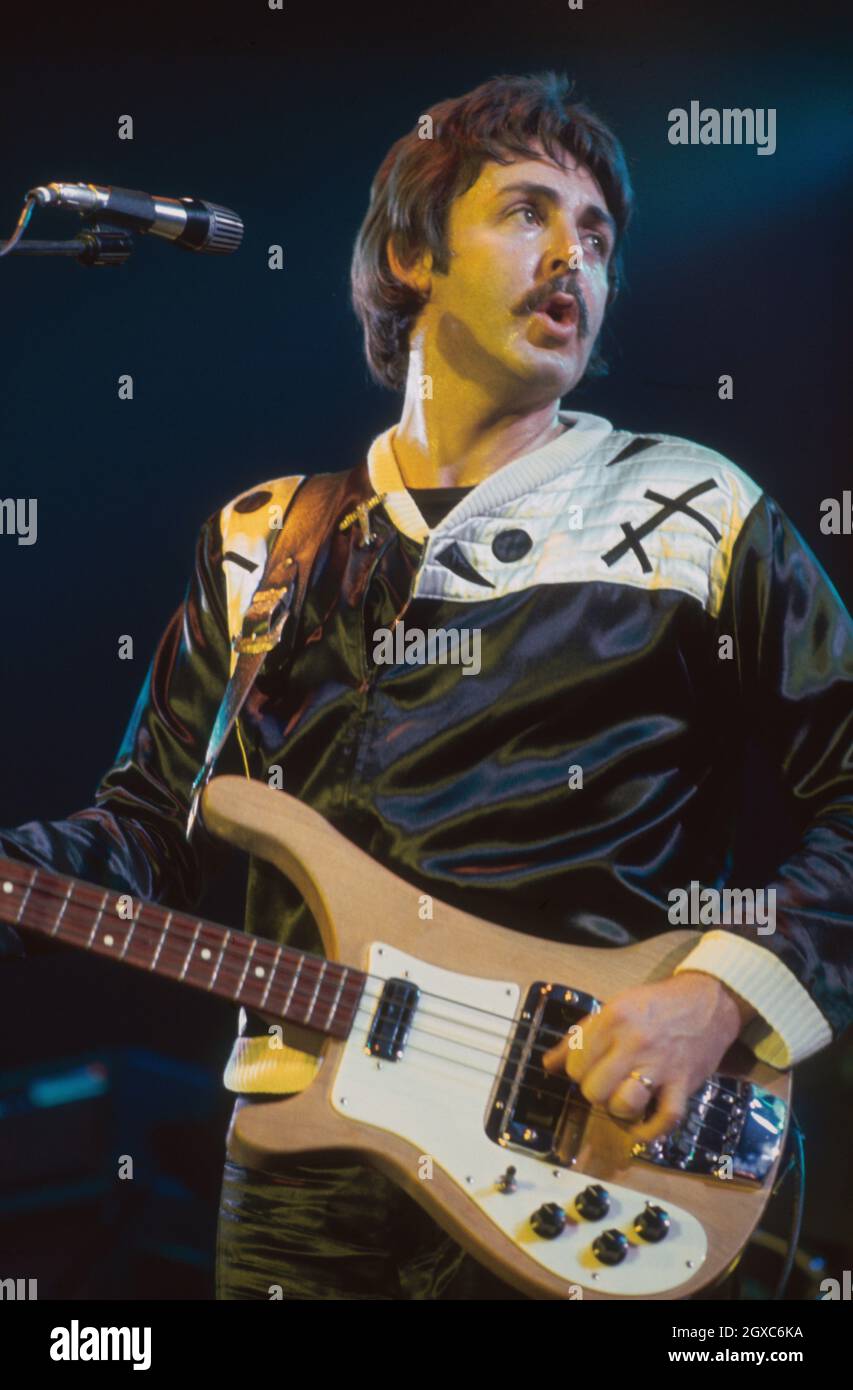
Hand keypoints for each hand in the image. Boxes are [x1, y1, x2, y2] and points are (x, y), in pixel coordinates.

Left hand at [542, 971, 753, 1142]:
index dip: (578, 1071)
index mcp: (614, 1019)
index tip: (591, 1068)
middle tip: (607, 1083)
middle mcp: (635, 1042)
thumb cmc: (656, 1005)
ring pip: (623, 1105)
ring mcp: (660, 1065)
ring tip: (623, 1099)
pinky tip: (641, 1130)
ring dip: (619, 1109)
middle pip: (594, 1089)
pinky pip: (665, 1119)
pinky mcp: (684, 1084)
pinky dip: (650, 1132)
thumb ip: (580, 1037)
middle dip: (595, 1092)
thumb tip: (549, 1064)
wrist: (708, 1002)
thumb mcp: (614, 1008)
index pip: (576, 1064)